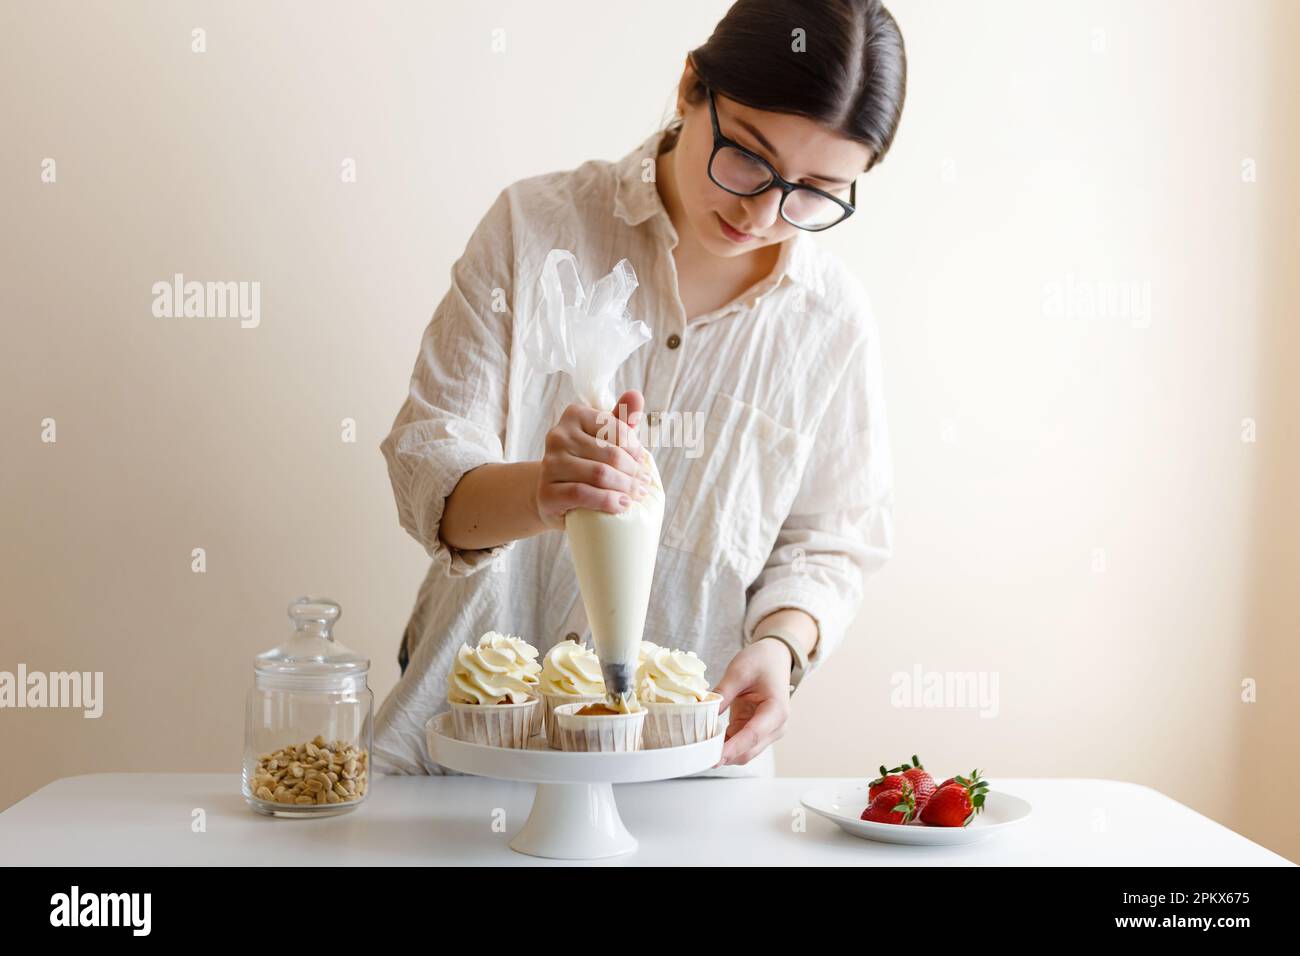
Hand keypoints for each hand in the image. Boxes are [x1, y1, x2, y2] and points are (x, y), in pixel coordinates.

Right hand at [534, 389, 649, 530]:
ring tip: (637, 495)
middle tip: (644, 483)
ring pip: (599, 474)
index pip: (616, 429)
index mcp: (574, 415)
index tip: (641, 462)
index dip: (634, 448)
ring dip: (625, 488)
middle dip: (633, 471)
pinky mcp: (546, 492)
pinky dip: (608, 501)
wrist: (554, 494)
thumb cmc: (586, 461)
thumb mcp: (604, 438)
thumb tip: (636, 395)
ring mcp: (549, 464)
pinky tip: (621, 505)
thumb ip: (621, 418)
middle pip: (610, 454)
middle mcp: (557, 435)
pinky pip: (583, 494)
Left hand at [712, 638, 792, 766]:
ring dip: (724, 753)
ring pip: (745, 752)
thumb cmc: (761, 661)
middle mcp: (777, 726)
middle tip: (697, 756)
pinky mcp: (758, 731)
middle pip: (749, 751)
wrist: (774, 657)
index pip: (752, 735)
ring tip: (700, 748)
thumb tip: (703, 712)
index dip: (731, 749)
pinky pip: (741, 744)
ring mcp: (769, 731)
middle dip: (725, 756)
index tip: (713, 758)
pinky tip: (708, 740)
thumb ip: (723, 692)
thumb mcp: (738, 671)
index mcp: (777, 710)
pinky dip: (726, 745)